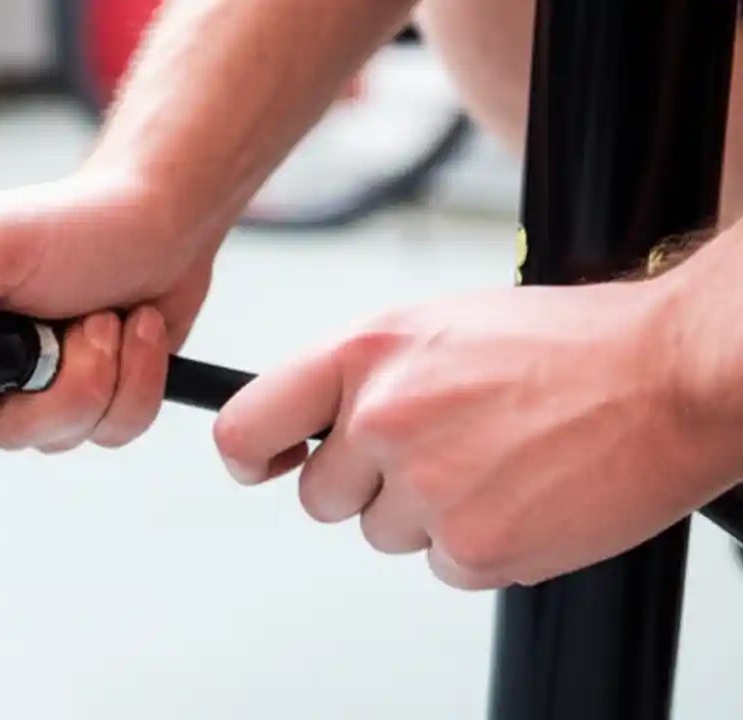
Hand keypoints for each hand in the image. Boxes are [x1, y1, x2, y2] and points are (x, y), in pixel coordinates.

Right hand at [0, 169, 221, 451]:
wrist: (161, 216)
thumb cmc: (79, 220)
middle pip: (9, 432)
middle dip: (60, 378)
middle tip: (79, 319)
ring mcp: (52, 392)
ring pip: (66, 435)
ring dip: (106, 371)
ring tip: (108, 316)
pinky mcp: (105, 402)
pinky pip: (117, 430)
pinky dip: (141, 378)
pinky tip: (137, 330)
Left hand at [213, 280, 739, 589]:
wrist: (668, 374)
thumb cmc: (561, 344)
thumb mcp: (434, 328)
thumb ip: (360, 377)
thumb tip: (304, 424)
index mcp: (363, 352)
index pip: (246, 425)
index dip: (250, 456)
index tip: (264, 465)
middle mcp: (383, 416)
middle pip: (320, 496)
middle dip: (367, 487)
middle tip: (437, 453)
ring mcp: (426, 485)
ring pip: (382, 533)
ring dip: (428, 514)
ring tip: (494, 462)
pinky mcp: (473, 546)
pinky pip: (442, 566)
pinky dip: (478, 544)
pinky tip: (521, 493)